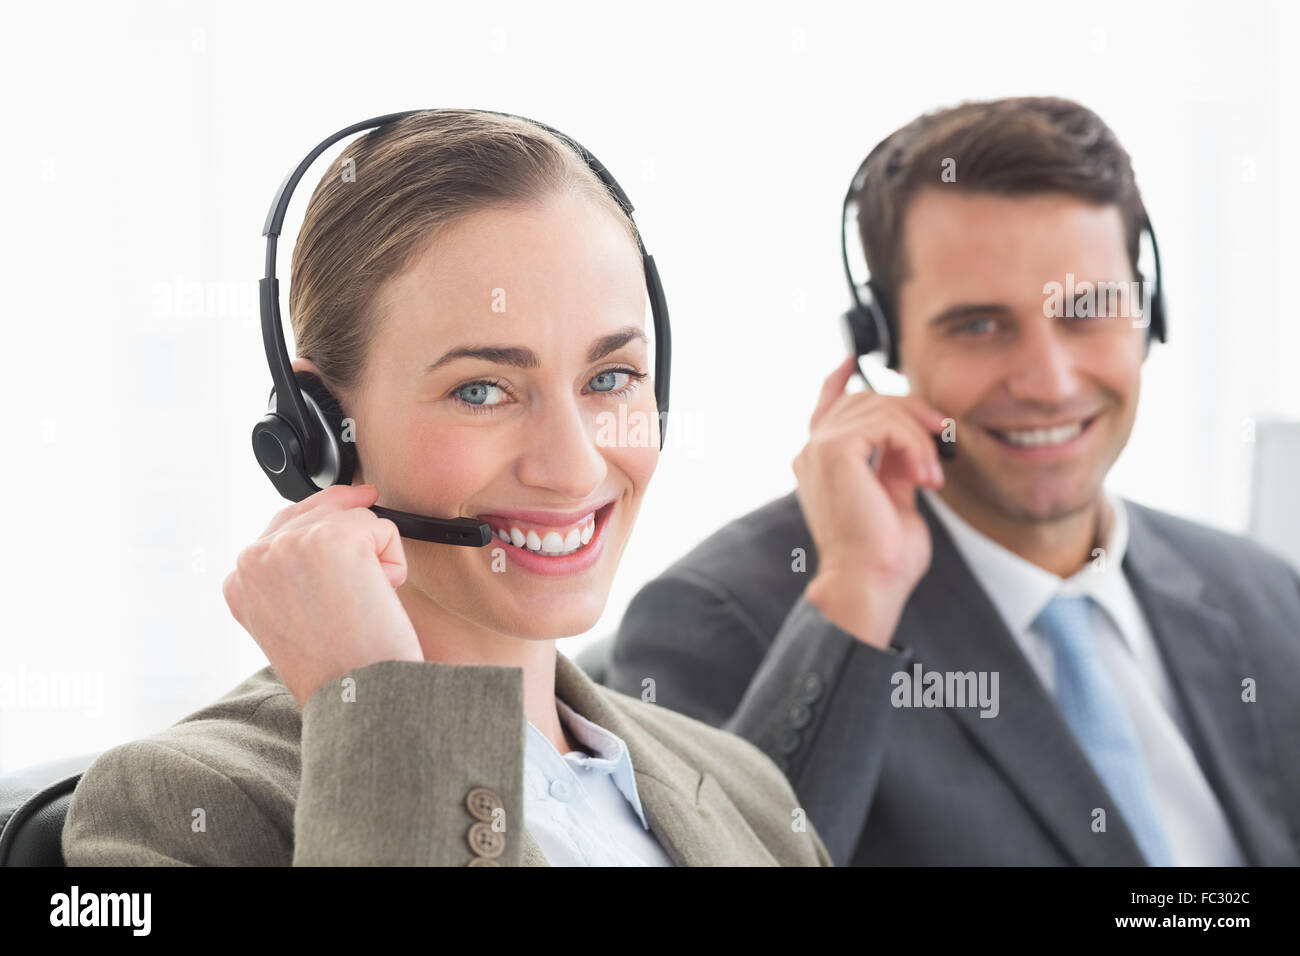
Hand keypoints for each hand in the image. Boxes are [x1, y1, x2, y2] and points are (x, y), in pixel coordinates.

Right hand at [222, 483, 423, 708]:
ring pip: (355, 519)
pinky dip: (394, 564)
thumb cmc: (336, 670)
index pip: (284, 527)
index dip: (324, 537)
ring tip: (362, 606)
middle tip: (363, 585)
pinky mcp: (333, 538)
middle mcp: (254, 558)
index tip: (342, 560)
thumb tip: (332, 521)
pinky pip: (383, 528)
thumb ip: (289, 576)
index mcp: (238, 581)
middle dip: (353, 539)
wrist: (357, 697)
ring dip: (373, 558)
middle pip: (320, 510)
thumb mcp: (290, 620)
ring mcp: (290, 543)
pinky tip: (377, 600)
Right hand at [793, 356, 946, 648]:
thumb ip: (895, 463)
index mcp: (820, 463)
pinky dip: (914, 444)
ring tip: (933, 473)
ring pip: (879, 407)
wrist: (868, 581)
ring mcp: (819, 448)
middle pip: (864, 399)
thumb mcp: (894, 496)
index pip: (825, 408)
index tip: (851, 360)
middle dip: (909, 408)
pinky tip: (924, 474)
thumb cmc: (881, 555)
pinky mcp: (835, 450)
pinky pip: (885, 423)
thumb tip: (911, 439)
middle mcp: (812, 452)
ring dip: (917, 435)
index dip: (836, 380)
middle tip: (942, 434)